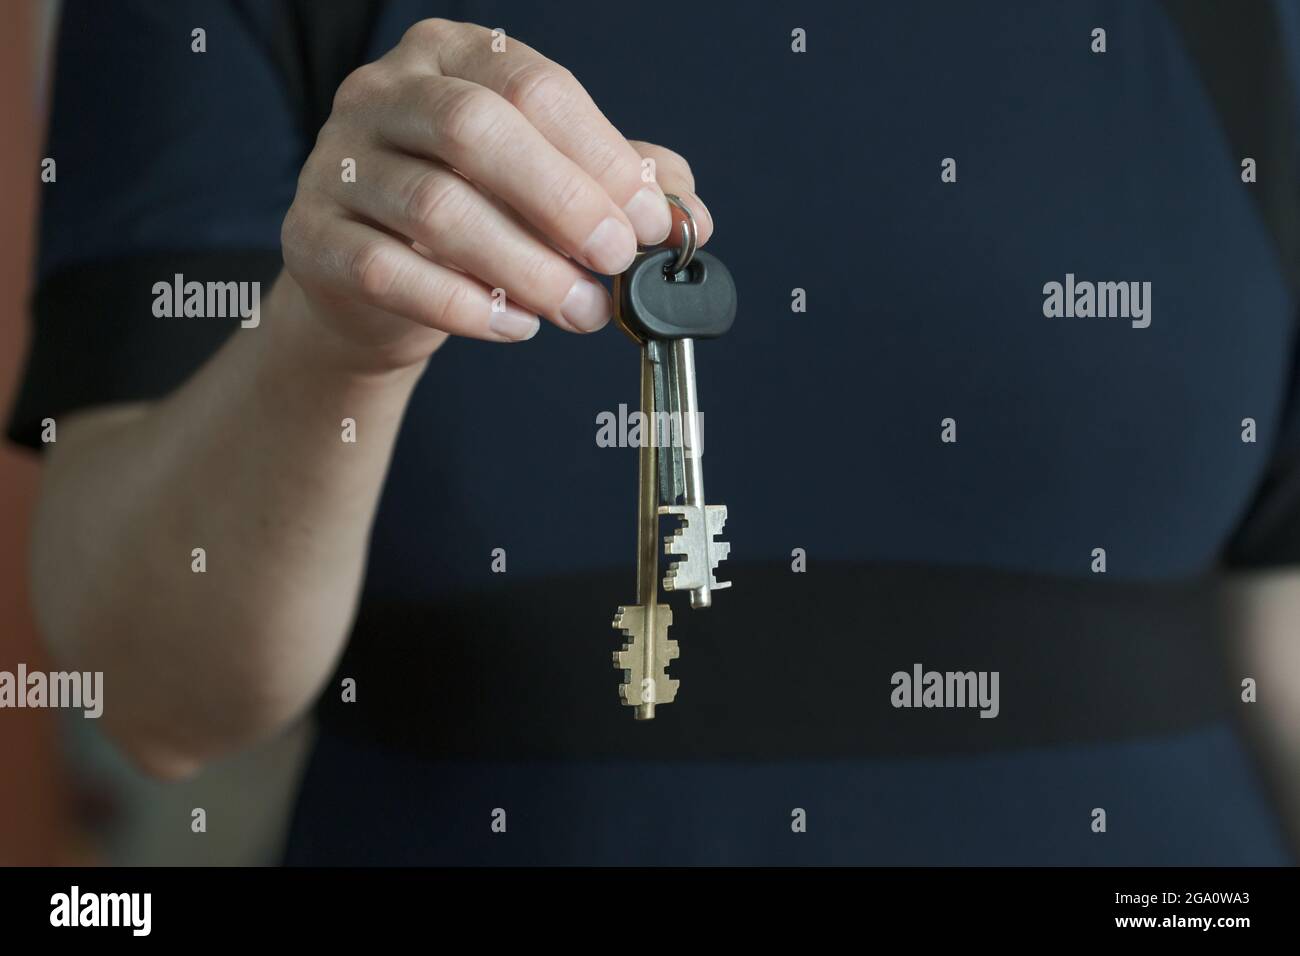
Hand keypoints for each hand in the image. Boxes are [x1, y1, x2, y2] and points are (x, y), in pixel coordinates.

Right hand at [278, 18, 713, 371]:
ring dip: (525, 266)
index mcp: (450, 56)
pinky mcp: (311, 237)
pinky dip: (464, 306)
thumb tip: (689, 215)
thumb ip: (619, 186)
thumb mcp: (547, 186)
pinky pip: (388, 272)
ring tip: (580, 309)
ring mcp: (337, 162)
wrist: (373, 285)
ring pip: (436, 208)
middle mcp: (383, 93)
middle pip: (476, 130)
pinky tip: (516, 325)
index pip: (533, 84)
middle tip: (616, 261)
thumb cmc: (473, 217)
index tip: (651, 221)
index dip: (601, 155)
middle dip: (563, 201)